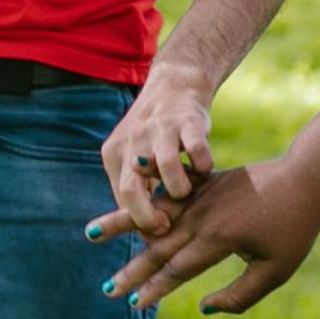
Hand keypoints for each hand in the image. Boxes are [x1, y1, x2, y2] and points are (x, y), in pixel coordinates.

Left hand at [96, 69, 218, 236]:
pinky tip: (204, 169)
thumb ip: (133, 191)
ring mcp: (161, 127)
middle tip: (167, 225)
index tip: (157, 231)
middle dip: (149, 216)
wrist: (176, 85)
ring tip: (187, 192)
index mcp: (115, 152)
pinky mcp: (189, 119)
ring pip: (165, 168)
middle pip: (131, 189)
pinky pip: (197, 150)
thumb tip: (142, 234)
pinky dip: (203, 165)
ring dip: (179, 189)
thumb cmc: (155, 136)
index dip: (139, 221)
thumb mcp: (132, 158)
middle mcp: (133, 139)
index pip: (120, 197)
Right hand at [101, 156, 319, 314]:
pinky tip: (120, 198)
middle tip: (106, 290)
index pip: (178, 269)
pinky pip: (167, 190)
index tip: (133, 306)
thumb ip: (240, 294)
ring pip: (152, 213)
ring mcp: (200, 195)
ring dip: (121, 224)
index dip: (155, 290)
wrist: (306, 177)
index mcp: (219, 238)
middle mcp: (203, 215)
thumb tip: (203, 308)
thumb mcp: (276, 270)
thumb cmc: (295, 228)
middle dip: (132, 271)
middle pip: (158, 247)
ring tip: (90, 232)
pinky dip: (143, 196)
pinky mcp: (203, 181)